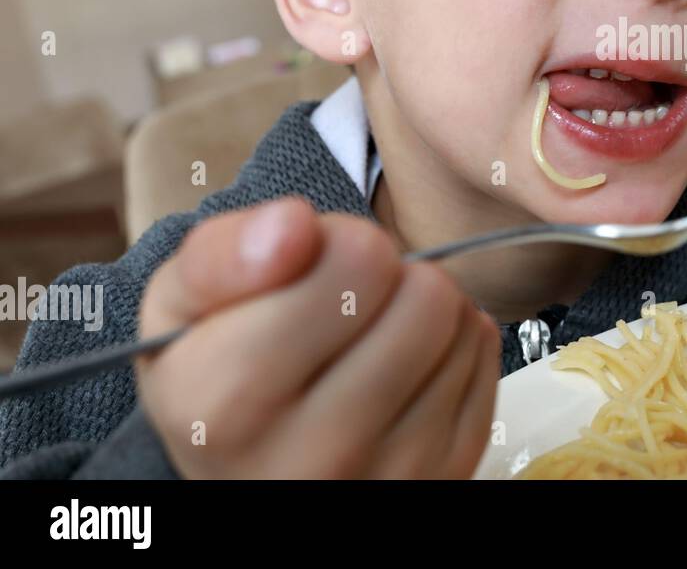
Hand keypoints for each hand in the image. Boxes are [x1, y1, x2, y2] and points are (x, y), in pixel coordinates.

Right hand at [137, 196, 500, 477]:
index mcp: (230, 402)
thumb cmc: (216, 376)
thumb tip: (293, 226)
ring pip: (463, 329)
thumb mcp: (180, 305)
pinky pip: (485, 369)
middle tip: (348, 301)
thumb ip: (221, 253)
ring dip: (426, 312)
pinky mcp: (441, 481)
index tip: (310, 267)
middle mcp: (312, 458)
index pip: (358, 261)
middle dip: (391, 275)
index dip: (339, 240)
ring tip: (373, 335)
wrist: (246, 472)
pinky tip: (406, 366)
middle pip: (427, 295)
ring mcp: (386, 480)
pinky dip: (453, 351)